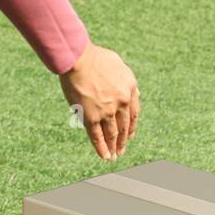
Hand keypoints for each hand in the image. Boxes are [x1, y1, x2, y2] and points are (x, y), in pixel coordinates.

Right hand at [59, 42, 139, 160]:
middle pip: (124, 127)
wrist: (79, 59)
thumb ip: (128, 81)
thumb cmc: (96, 58)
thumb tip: (135, 93)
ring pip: (112, 134)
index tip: (129, 135)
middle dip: (123, 140)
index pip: (133, 114)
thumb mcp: (120, 65)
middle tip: (122, 150)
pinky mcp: (91, 117)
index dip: (131, 127)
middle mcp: (121, 103)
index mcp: (129, 90)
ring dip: (114, 147)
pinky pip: (97, 136)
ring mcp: (107, 111)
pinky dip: (101, 148)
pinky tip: (104, 156)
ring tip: (114, 156)